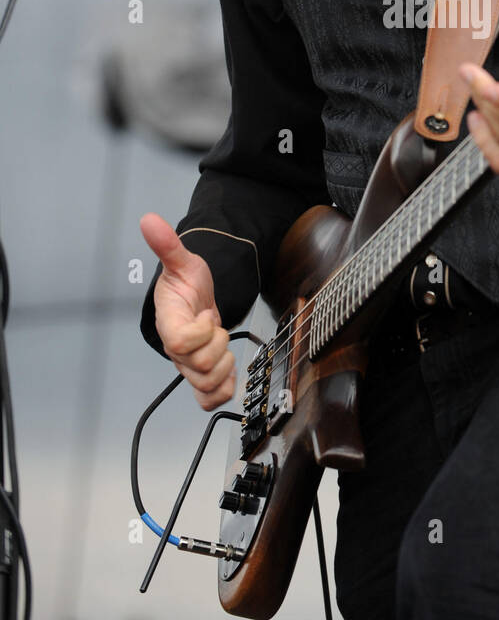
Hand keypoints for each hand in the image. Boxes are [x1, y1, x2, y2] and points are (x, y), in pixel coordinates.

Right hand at [140, 212, 235, 410]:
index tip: (206, 315)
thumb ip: (167, 245)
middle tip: (217, 327)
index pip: (181, 342)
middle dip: (219, 345)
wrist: (196, 300)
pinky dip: (225, 388)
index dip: (201, 330)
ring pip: (207, 385)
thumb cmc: (187, 284)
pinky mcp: (202, 377)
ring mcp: (189, 366)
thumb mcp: (183, 261)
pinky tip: (228, 368)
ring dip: (224, 366)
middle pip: (199, 366)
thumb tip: (150, 221)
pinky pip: (212, 399)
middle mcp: (177, 351)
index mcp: (170, 325)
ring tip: (223, 345)